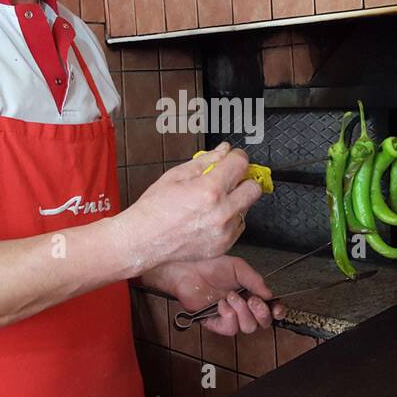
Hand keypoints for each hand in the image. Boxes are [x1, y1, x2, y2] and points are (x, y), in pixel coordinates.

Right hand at [120, 142, 263, 265]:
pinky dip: (230, 219)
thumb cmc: (155, 208)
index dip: (237, 157)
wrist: (143, 239)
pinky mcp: (223, 245)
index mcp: (209, 190)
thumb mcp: (177, 175)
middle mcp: (221, 212)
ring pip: (247, 208)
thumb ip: (206, 160)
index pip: (241, 164)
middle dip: (243, 180)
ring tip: (214, 202)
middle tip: (230, 179)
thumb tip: (224, 150)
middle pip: (254, 188)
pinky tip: (211, 217)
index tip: (233, 158)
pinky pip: (238, 226)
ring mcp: (224, 231)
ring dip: (236, 201)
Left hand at [141, 256, 284, 335]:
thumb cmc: (211, 266)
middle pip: (262, 323)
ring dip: (242, 312)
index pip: (271, 309)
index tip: (277, 308)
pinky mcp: (215, 323)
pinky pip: (230, 329)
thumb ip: (255, 280)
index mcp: (252, 294)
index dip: (278, 312)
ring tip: (230, 296)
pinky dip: (228, 316)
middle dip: (261, 313)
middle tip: (252, 299)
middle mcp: (243, 308)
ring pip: (248, 328)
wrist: (188, 269)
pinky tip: (221, 304)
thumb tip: (270, 295)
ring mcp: (229, 317)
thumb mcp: (238, 267)